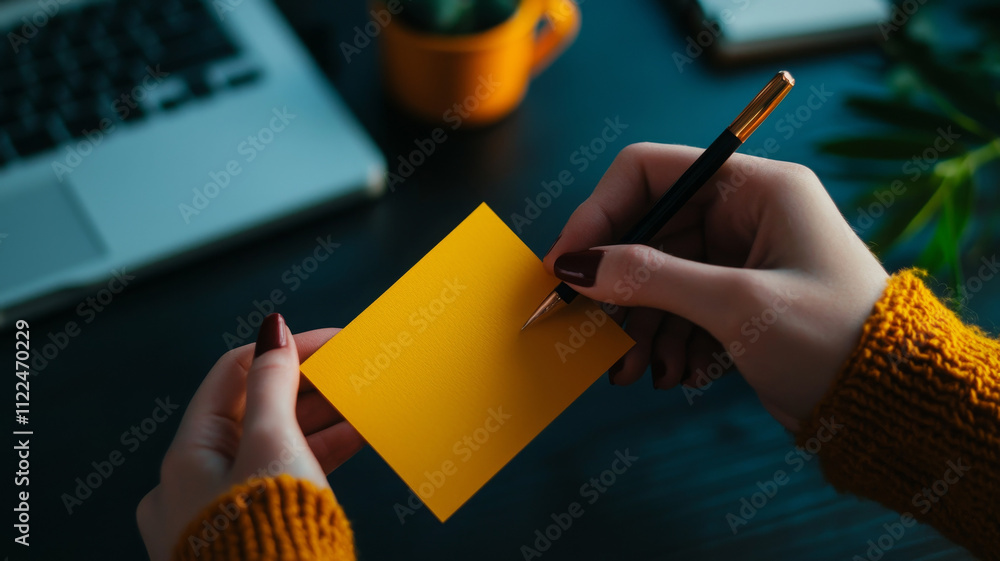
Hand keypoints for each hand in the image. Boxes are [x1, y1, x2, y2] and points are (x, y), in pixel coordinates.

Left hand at [137, 314, 363, 560]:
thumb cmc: (266, 535)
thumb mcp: (272, 444)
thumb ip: (272, 384)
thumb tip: (272, 330)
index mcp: (186, 456)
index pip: (233, 374)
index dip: (282, 350)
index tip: (330, 341)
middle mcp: (194, 483)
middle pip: (252, 411)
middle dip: (306, 387)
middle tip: (350, 370)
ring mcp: (221, 511)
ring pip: (272, 446)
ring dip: (318, 420)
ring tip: (361, 401)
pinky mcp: (250, 532)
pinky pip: (282, 479)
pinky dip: (317, 455)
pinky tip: (354, 436)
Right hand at [543, 143, 887, 430]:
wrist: (892, 406)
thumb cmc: (833, 339)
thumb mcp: (738, 305)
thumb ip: (652, 279)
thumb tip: (577, 266)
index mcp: (756, 188)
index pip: (651, 172)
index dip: (600, 212)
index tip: (566, 262)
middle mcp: (744, 215)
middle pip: (648, 233)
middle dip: (618, 288)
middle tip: (593, 334)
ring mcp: (740, 259)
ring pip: (658, 278)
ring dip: (639, 325)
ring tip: (634, 371)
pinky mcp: (739, 301)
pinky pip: (680, 308)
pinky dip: (667, 341)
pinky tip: (676, 374)